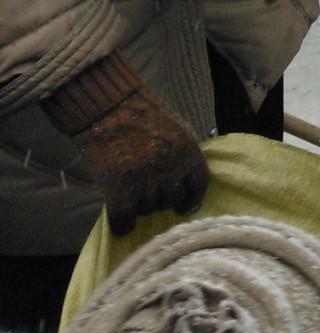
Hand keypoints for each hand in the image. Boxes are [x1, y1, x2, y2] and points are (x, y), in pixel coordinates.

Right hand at [40, 52, 209, 235]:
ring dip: (140, 207)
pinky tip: (122, 221)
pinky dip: (123, 225)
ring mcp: (144, 181)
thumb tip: (188, 183)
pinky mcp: (118, 190)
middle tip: (149, 194)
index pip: (199, 185)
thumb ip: (183, 155)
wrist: (108, 108)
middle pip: (172, 201)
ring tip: (131, 193)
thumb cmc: (141, 115)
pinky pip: (124, 220)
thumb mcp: (176, 130)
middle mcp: (170, 169)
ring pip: (147, 210)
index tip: (184, 206)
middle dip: (162, 201)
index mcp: (188, 152)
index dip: (192, 199)